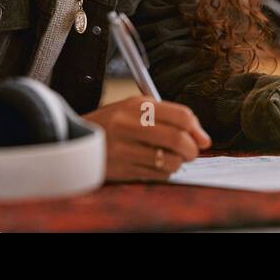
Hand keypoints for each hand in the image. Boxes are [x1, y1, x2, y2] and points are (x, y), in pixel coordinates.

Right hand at [81, 95, 211, 181]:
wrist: (76, 140)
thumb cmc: (113, 125)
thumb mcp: (135, 110)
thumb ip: (168, 118)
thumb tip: (204, 139)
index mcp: (137, 105)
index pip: (181, 116)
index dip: (197, 129)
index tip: (201, 139)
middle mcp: (130, 124)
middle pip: (178, 139)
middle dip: (192, 150)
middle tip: (190, 153)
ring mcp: (124, 148)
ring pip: (169, 160)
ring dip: (178, 163)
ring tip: (171, 159)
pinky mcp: (121, 168)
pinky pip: (156, 175)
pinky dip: (164, 173)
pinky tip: (155, 167)